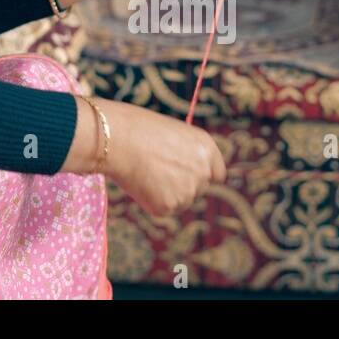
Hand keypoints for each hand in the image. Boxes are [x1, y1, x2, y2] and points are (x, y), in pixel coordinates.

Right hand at [65, 96, 226, 216]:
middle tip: (157, 172)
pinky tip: (140, 184)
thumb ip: (186, 153)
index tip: (189, 177)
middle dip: (182, 185)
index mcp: (207, 148)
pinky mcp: (170, 206)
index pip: (218, 174)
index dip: (202, 176)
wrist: (119, 139)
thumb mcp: (173, 133)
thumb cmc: (139, 129)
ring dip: (167, 194)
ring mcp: (188, 191)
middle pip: (199, 189)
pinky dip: (150, 202)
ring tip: (146, 173)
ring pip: (181, 202)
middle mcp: (204, 171)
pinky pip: (162, 209)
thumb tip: (183, 170)